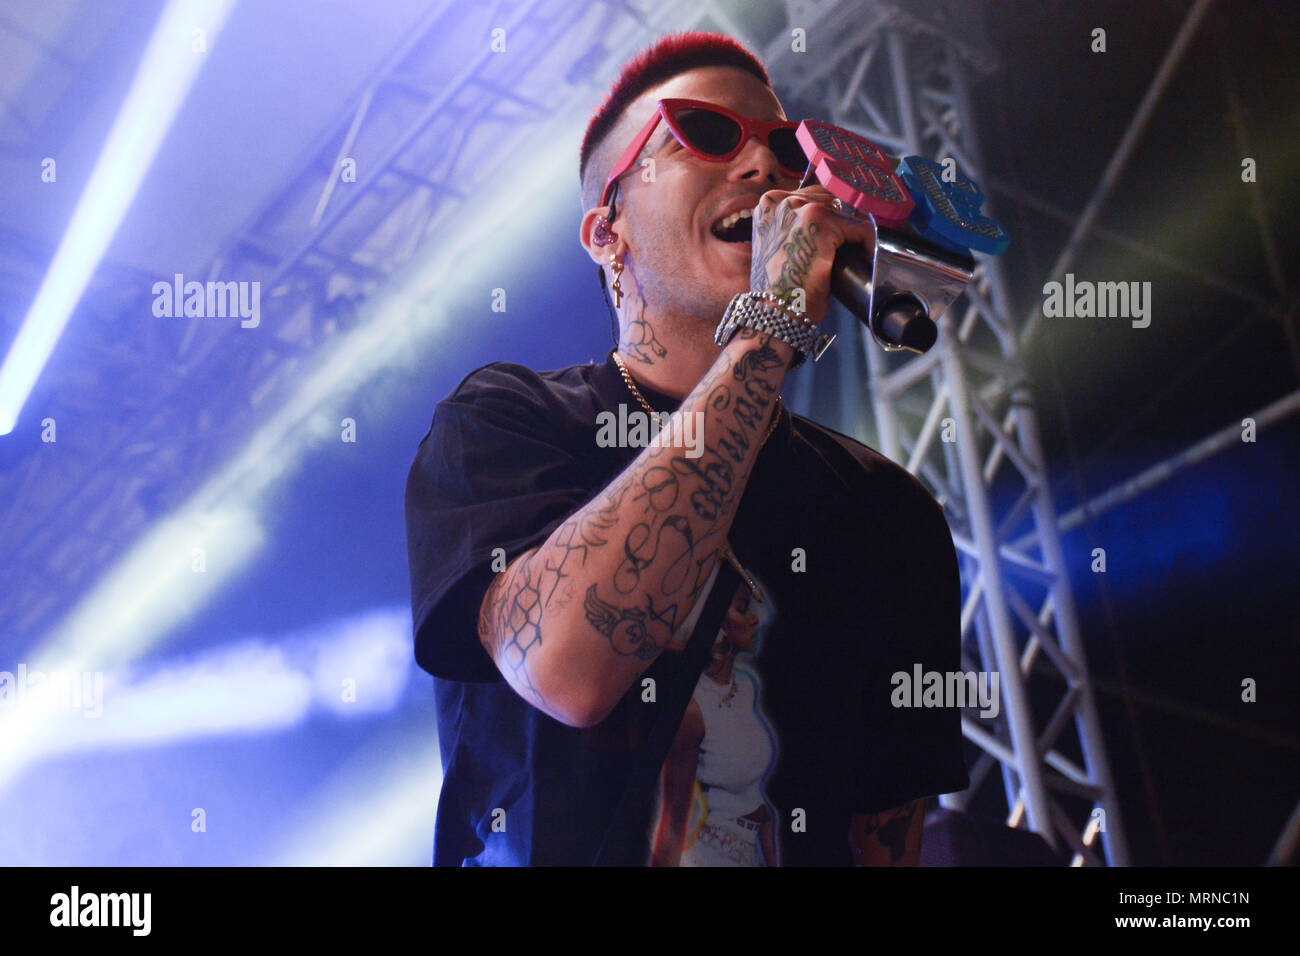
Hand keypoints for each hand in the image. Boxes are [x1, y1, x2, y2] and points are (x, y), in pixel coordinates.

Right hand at [748, 185, 877, 325]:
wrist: (777, 311)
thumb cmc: (780, 287)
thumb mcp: (780, 245)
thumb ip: (796, 226)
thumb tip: (832, 219)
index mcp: (768, 204)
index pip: (814, 196)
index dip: (832, 216)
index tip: (843, 235)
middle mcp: (781, 201)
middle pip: (832, 200)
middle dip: (845, 223)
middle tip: (852, 247)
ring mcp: (800, 209)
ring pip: (847, 213)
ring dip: (856, 234)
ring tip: (857, 254)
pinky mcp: (821, 223)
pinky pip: (860, 227)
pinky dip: (868, 244)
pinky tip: (865, 259)